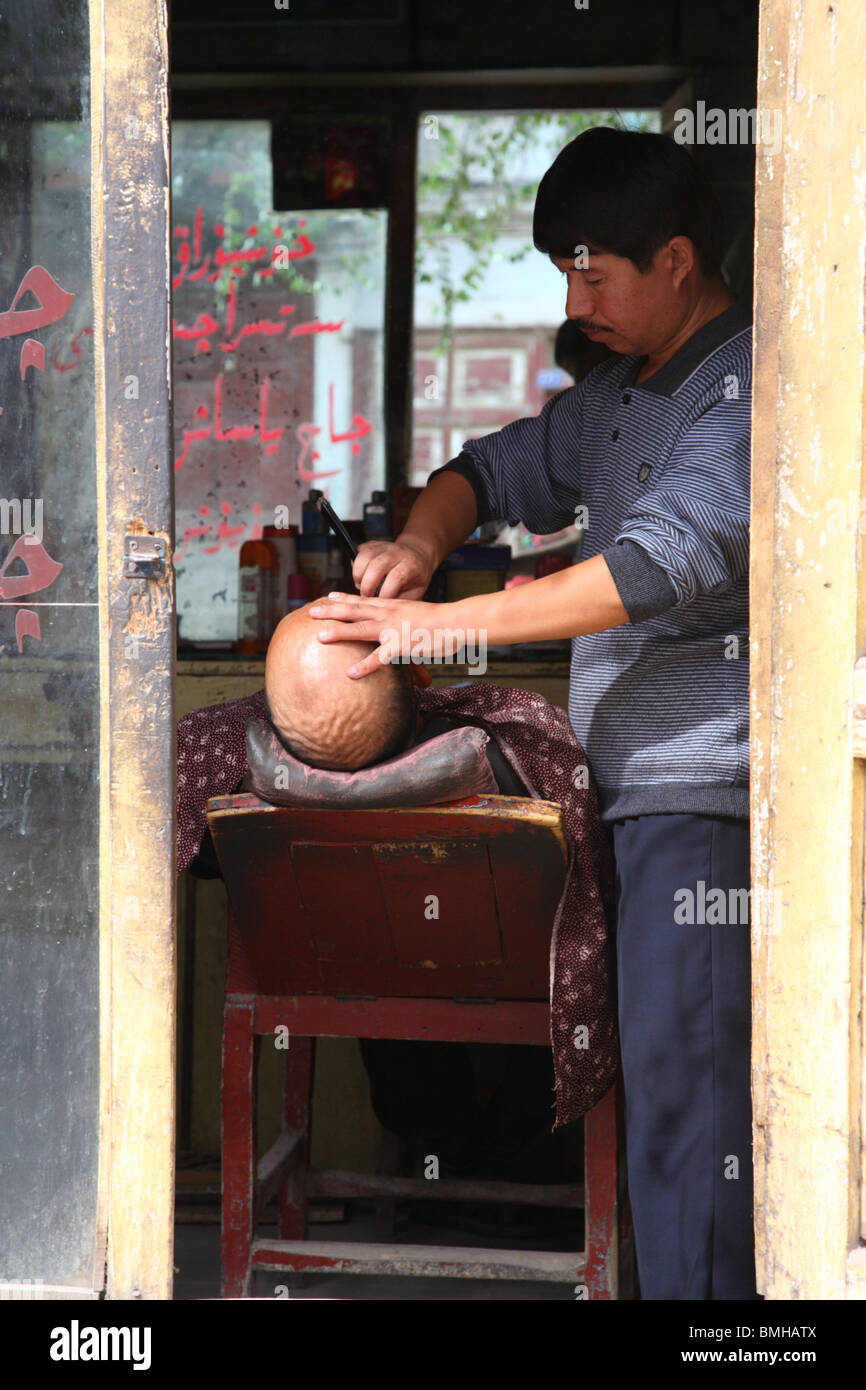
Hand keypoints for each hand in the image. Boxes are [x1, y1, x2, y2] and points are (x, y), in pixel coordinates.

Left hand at [309, 593, 453, 677]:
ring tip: (319, 637)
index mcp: (393, 605)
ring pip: (359, 629)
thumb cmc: (443, 620)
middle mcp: (388, 613)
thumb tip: (400, 626)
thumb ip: (406, 618)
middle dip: (331, 611)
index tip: (330, 596)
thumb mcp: (419, 613)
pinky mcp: (400, 646)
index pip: (364, 600)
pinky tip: (350, 674)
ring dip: (338, 632)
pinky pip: (378, 658)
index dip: (345, 598)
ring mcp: (392, 629)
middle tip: (312, 611)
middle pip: (354, 611)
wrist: (456, 621)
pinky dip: (363, 667)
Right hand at [352, 536, 434, 598]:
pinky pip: (358, 553)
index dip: (385, 593)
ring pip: (363, 557)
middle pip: (376, 566)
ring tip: (362, 585)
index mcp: (411, 564)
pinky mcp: (372, 544)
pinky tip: (362, 575)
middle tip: (367, 597)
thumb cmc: (416, 577)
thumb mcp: (417, 591)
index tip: (380, 603)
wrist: (417, 556)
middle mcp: (397, 552)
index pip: (395, 577)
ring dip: (358, 575)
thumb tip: (386, 611)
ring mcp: (383, 546)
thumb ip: (401, 601)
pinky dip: (356, 567)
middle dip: (367, 586)